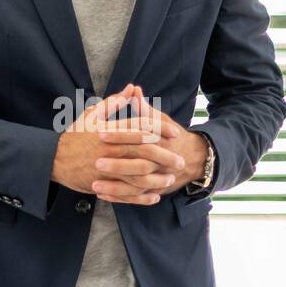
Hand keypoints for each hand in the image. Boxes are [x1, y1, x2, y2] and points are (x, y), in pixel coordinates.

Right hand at [51, 83, 184, 203]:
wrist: (54, 158)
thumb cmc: (75, 135)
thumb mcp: (93, 114)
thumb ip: (115, 102)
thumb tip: (132, 88)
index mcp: (110, 130)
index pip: (141, 127)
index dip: (161, 129)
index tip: (175, 133)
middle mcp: (110, 148)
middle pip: (145, 151)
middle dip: (166, 156)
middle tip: (180, 160)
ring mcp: (107, 168)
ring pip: (139, 174)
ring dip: (158, 178)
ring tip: (170, 179)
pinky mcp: (103, 184)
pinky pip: (128, 193)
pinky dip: (143, 196)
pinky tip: (155, 196)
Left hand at [93, 85, 207, 203]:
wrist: (191, 157)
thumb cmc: (167, 135)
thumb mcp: (158, 120)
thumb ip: (143, 107)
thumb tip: (133, 89)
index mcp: (160, 140)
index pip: (139, 136)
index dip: (120, 134)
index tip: (99, 133)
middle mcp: (161, 161)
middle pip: (140, 163)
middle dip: (118, 164)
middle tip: (95, 162)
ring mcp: (159, 178)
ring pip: (137, 185)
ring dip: (115, 186)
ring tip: (94, 184)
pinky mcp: (155, 190)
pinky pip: (137, 198)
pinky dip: (119, 197)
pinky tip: (101, 195)